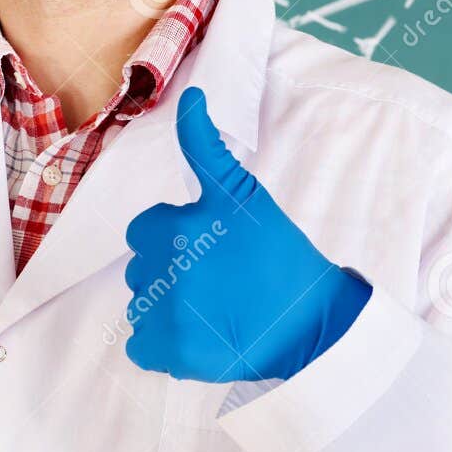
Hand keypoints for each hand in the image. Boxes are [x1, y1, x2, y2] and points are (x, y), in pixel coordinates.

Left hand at [123, 88, 370, 382]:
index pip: (145, 231)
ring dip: (167, 307)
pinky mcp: (169, 355)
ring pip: (141, 306)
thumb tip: (190, 95)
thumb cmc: (277, 252)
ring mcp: (164, 317)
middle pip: (141, 269)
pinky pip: (141, 346)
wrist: (309, 322)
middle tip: (217, 279)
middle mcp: (163, 272)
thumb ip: (205, 147)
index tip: (209, 248)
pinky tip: (201, 334)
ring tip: (212, 308)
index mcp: (175, 230)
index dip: (175, 238)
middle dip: (170, 270)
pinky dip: (164, 344)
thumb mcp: (243, 194)